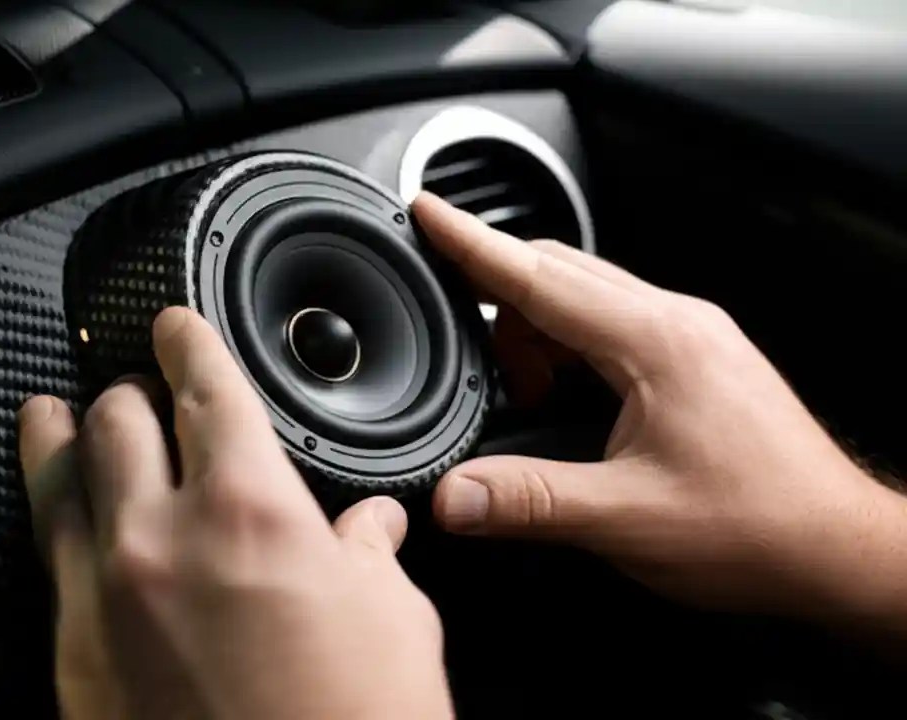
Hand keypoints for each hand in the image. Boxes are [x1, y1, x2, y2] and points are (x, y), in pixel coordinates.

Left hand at [19, 308, 452, 719]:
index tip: (176, 327)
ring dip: (62, 436)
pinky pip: (47, 558)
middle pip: (117, 417)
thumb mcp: (394, 628)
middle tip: (142, 392)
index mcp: (249, 510)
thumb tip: (372, 526)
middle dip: (132, 392)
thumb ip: (373, 554)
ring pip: (56, 474)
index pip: (203, 386)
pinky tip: (66, 521)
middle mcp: (160, 537)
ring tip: (56, 417)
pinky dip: (57, 522)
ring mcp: (102, 595)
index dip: (186, 340)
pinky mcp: (70, 654)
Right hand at [413, 192, 906, 637]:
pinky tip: (558, 397)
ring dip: (532, 329)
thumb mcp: (626, 521)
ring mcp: (689, 337)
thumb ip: (528, 501)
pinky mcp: (694, 358)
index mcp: (654, 343)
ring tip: (514, 391)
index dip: (472, 243)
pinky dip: (566, 347)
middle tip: (452, 332)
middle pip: (557, 273)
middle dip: (493, 294)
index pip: (539, 276)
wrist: (834, 548)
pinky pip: (611, 323)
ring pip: (584, 297)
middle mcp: (675, 323)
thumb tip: (452, 495)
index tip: (427, 212)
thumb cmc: (757, 526)